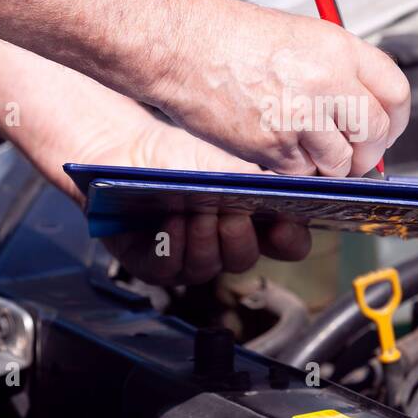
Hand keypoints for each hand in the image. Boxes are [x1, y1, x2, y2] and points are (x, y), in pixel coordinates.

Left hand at [95, 124, 311, 286]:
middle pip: (244, 260)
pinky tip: (172, 221)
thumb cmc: (178, 155)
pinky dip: (174, 244)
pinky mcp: (151, 264)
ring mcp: (187, 259)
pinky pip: (168, 268)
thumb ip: (255, 181)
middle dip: (239, 237)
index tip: (286, 223)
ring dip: (205, 240)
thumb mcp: (223, 162)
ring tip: (198, 213)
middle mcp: (220, 247)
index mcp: (249, 222)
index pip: (285, 244)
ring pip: (207, 267)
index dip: (290, 239)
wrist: (128, 149)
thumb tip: (287, 193)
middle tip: (232, 213)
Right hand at [149, 0, 410, 177]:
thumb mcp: (300, 38)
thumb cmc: (229, 37)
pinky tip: (280, 150)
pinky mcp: (274, 146)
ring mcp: (302, 116)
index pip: (396, 93)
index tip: (385, 129)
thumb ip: (337, 70)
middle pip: (377, 133)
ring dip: (332, 166)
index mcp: (338, 48)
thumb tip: (363, 108)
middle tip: (353, 152)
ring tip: (309, 150)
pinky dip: (297, 171)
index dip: (395, 118)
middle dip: (368, 151)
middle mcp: (327, 81)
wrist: (182, 44)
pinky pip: (304, 174)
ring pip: (343, 162)